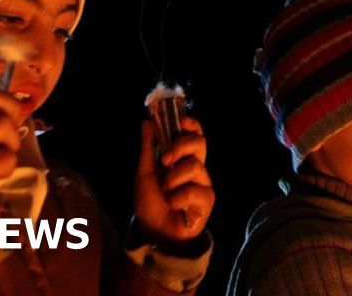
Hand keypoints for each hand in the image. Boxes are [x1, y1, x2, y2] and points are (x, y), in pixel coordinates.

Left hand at [134, 117, 213, 244]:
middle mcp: (196, 168)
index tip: (181, 121)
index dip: (192, 125)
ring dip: (173, 179)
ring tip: (165, 192)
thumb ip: (148, 149)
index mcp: (183, 159)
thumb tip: (147, 122)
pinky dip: (177, 198)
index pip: (195, 135)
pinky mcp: (207, 200)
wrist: (153, 232)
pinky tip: (174, 206)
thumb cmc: (150, 203)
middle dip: (180, 146)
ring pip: (194, 166)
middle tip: (165, 160)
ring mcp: (203, 183)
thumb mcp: (144, 173)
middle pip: (199, 143)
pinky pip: (193, 190)